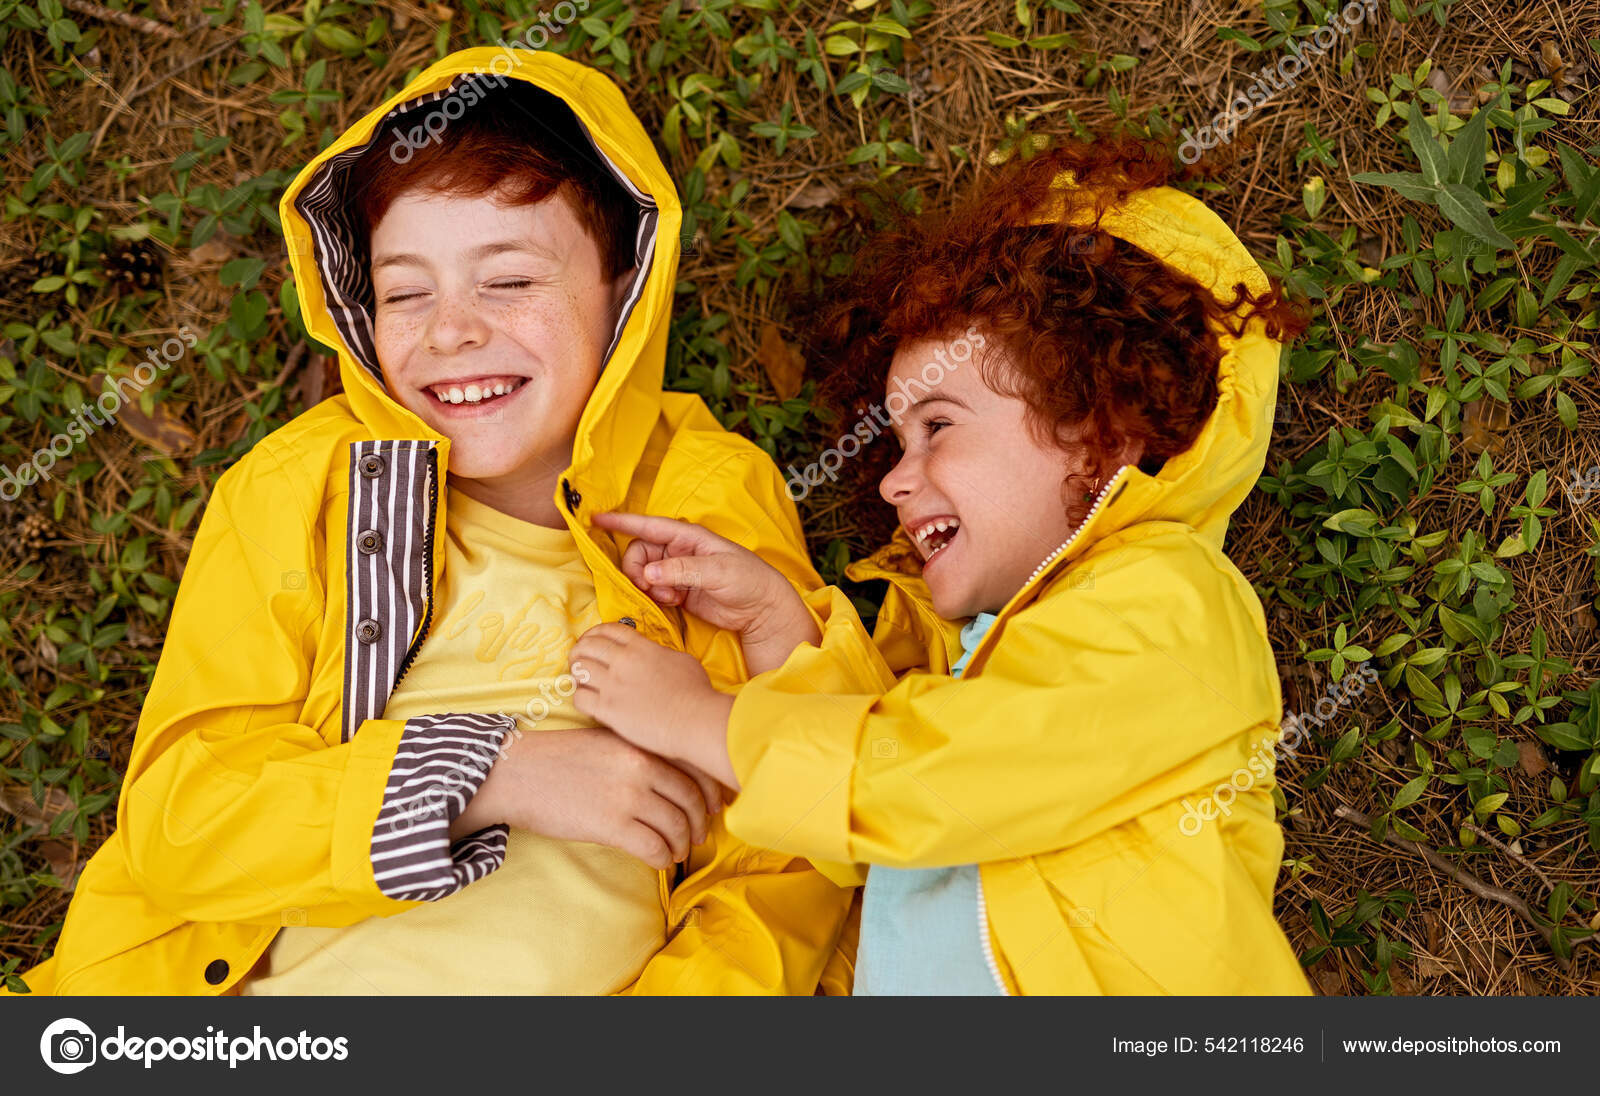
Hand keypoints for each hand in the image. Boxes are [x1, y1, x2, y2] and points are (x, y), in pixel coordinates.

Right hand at [450, 726, 719, 869]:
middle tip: (698, 835)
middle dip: (700, 822)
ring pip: (676, 826)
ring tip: (676, 851)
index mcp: (639, 744)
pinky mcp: (611, 825)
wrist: (517, 773)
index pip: (693, 769)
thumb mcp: (604, 741)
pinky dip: (663, 858)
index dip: (710, 793)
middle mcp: (640, 767)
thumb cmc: (557, 758)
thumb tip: (666, 776)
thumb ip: (636, 753)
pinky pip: (654, 847)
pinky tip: (659, 861)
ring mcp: (627, 796)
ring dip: (681, 844)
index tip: (713, 807)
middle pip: (691, 799)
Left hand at [570, 622, 737, 787]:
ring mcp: (613, 686)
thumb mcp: (680, 660)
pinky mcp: (607, 710)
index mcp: (641, 647)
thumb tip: (652, 654)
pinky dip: (579, 697)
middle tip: (580, 659)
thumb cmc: (696, 693)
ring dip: (577, 674)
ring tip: (581, 680)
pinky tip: (587, 701)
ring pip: (578, 670)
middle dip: (580, 650)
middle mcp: (622, 662)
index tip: (592, 640)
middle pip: (587, 646)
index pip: (608, 630)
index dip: (595, 633)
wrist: (694, 720)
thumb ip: (659, 653)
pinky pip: (579, 698)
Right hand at [592, 511, 818, 673]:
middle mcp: (679, 550)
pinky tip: (674, 603)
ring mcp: (677, 571)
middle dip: (637, 570)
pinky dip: (656, 597)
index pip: (649, 525)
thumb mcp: (718, 571)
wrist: (762, 609)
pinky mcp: (678, 591)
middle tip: (652, 588)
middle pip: (639, 553)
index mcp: (689, 536)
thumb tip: (648, 573)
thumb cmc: (748, 580)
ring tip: (670, 598)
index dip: (622, 522)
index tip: (596, 519)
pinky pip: (652, 590)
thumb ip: (682, 570)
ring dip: (648, 586)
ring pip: (643, 573)